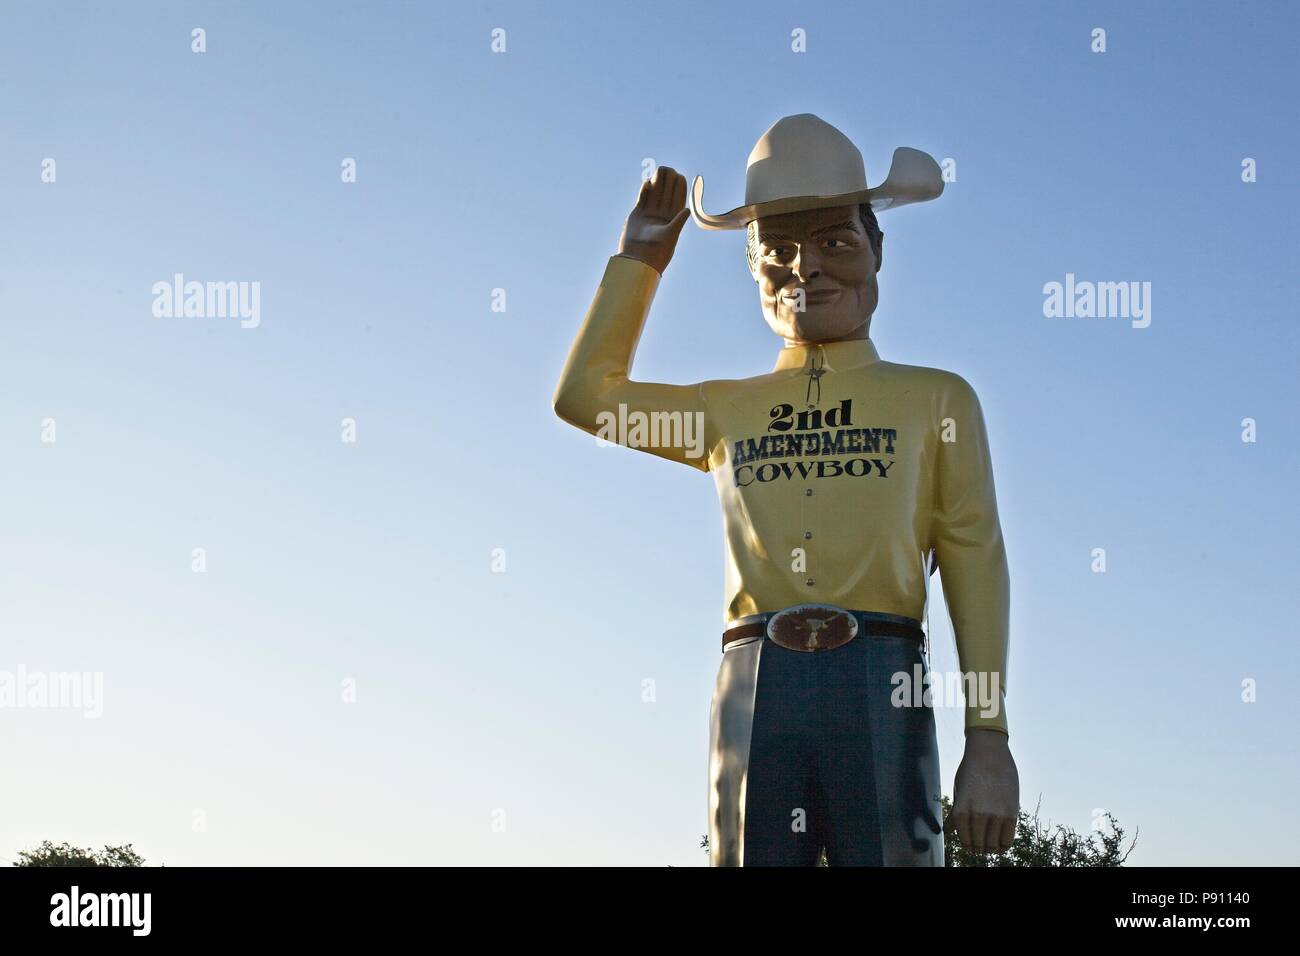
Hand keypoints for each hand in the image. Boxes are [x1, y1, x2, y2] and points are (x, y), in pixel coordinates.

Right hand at [617, 165, 689, 275]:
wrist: (637, 260)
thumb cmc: (656, 251)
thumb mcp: (670, 236)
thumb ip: (678, 223)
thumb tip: (687, 211)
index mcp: (673, 220)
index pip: (677, 199)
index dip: (679, 188)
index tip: (680, 176)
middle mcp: (662, 216)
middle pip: (666, 194)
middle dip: (667, 182)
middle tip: (667, 169)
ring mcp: (649, 215)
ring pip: (654, 195)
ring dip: (656, 183)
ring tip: (658, 170)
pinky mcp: (637, 215)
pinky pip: (643, 199)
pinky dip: (645, 190)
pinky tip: (648, 181)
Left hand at [948, 728, 1018, 853]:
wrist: (989, 753)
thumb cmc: (970, 771)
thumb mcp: (958, 791)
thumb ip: (955, 814)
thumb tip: (948, 831)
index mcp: (961, 811)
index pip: (965, 841)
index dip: (968, 845)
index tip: (970, 845)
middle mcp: (977, 816)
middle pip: (979, 845)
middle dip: (979, 848)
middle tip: (980, 846)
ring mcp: (995, 816)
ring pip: (993, 845)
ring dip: (991, 848)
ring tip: (990, 845)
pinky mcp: (1011, 813)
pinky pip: (1008, 840)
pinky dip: (1003, 846)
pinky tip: (1001, 844)